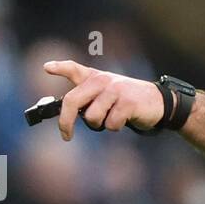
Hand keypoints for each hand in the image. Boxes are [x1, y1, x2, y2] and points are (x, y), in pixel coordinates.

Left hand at [42, 60, 165, 139]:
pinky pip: (111, 123)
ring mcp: (115, 90)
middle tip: (66, 136)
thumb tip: (66, 115)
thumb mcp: (107, 93)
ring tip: (110, 119)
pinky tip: (124, 120)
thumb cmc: (126, 100)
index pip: (74, 69)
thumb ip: (88, 98)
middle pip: (73, 100)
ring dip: (99, 125)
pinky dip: (115, 127)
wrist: (157, 101)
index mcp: (95, 77)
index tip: (47, 68)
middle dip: (66, 122)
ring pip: (92, 117)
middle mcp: (102, 80)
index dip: (59, 68)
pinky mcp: (127, 102)